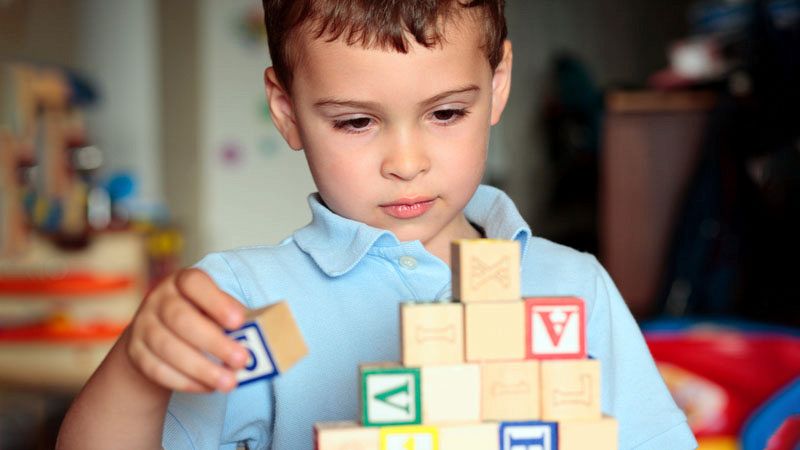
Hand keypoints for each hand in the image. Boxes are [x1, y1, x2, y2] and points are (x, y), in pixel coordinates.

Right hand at [126, 268, 248, 392]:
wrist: (156, 336)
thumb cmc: (200, 318)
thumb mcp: (214, 309)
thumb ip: (230, 318)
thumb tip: (256, 336)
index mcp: (182, 282)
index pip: (194, 283)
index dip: (216, 302)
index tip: (239, 322)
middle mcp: (159, 299)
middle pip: (180, 319)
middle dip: (213, 342)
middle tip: (241, 360)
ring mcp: (143, 325)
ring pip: (167, 348)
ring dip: (201, 368)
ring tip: (229, 382)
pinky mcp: (135, 352)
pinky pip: (157, 369)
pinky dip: (185, 381)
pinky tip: (208, 387)